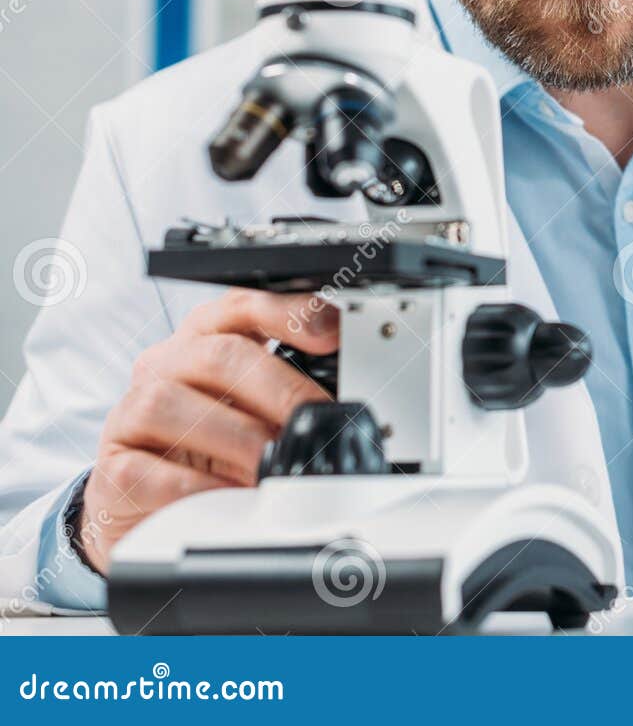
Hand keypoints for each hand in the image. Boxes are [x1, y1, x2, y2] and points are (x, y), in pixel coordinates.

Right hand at [77, 289, 337, 575]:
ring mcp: (131, 413)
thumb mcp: (255, 414)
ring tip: (272, 464)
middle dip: (279, 389)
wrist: (150, 507)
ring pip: (171, 402)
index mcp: (206, 341)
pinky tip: (226, 493)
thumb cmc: (211, 449)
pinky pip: (146, 468)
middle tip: (313, 421)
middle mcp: (166, 366)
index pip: (242, 306)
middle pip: (219, 355)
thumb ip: (287, 397)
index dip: (288, 313)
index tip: (330, 332)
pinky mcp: (112, 468)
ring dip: (235, 436)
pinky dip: (194, 482)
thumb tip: (339, 407)